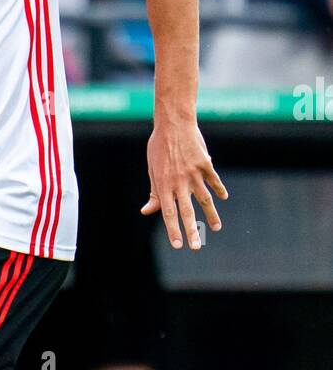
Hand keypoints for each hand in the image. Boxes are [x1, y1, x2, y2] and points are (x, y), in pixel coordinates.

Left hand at [142, 119, 226, 249]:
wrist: (173, 122)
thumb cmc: (159, 146)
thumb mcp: (152, 169)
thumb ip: (154, 192)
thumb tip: (147, 211)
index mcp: (164, 184)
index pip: (168, 213)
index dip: (173, 230)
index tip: (178, 245)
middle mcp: (179, 182)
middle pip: (187, 211)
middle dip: (192, 231)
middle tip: (196, 247)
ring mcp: (194, 173)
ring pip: (205, 199)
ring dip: (211, 215)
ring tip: (216, 228)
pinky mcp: (205, 164)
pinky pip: (213, 180)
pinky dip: (219, 189)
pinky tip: (223, 198)